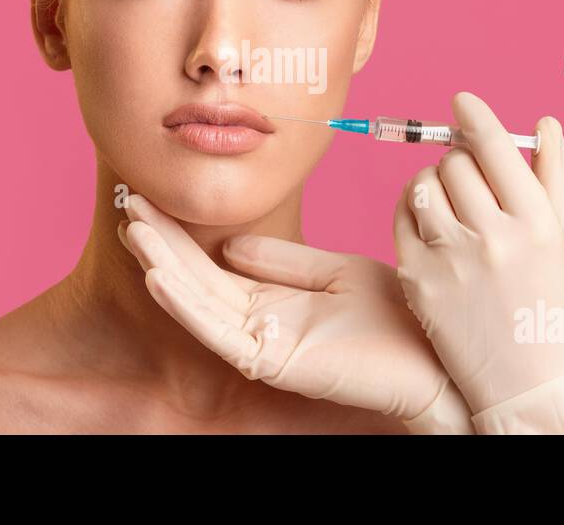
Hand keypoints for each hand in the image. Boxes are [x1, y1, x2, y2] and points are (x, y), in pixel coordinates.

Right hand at [118, 192, 473, 431]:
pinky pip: (217, 333)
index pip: (212, 266)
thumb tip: (231, 245)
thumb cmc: (396, 320)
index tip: (152, 199)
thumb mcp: (336, 272)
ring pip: (198, 305)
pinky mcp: (273, 364)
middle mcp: (260, 326)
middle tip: (128, 203)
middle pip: (196, 281)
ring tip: (133, 231)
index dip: (181, 235)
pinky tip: (159, 277)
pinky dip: (185, 304)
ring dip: (163, 268)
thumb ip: (284, 261)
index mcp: (274, 303)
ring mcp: (264, 347)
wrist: (435, 359)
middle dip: (161, 244)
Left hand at [393, 91, 563, 417]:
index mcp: (538, 222)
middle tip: (466, 173)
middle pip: (455, 162)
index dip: (472, 115)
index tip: (461, 101)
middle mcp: (494, 236)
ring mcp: (452, 260)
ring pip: (422, 186)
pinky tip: (431, 226)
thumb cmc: (553, 309)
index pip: (493, 145)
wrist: (529, 385)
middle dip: (458, 159)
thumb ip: (556, 178)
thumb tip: (544, 123)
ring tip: (446, 199)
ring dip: (431, 182)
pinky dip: (411, 213)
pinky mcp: (420, 281)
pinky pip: (402, 221)